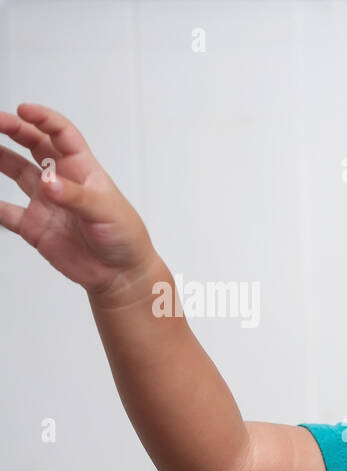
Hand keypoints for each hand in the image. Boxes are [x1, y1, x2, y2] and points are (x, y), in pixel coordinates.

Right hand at [0, 103, 156, 300]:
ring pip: (15, 171)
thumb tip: (48, 184)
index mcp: (83, 170)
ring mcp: (45, 202)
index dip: (44, 119)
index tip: (24, 110)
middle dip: (14, 130)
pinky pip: (5, 212)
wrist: (121, 274)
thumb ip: (76, 197)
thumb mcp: (107, 212)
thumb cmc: (125, 237)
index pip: (62, 135)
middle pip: (34, 145)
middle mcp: (61, 181)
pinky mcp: (34, 226)